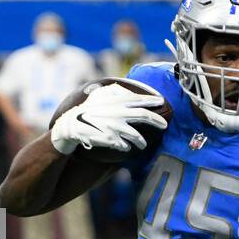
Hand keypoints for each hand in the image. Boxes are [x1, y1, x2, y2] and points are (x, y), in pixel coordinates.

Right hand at [50, 83, 166, 155]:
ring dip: (142, 143)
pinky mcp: (111, 140)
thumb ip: (115, 91)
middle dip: (157, 120)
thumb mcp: (99, 94)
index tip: (162, 102)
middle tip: (165, 125)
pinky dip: (127, 148)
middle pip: (143, 116)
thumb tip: (129, 90)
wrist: (73, 125)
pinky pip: (125, 146)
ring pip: (137, 137)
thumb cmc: (88, 109)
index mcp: (116, 101)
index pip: (139, 100)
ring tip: (142, 145)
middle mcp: (118, 113)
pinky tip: (125, 148)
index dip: (152, 101)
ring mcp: (115, 127)